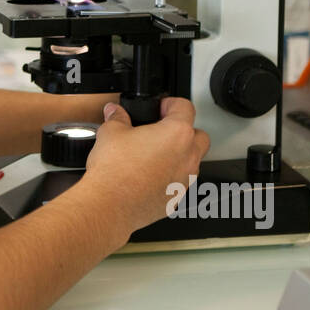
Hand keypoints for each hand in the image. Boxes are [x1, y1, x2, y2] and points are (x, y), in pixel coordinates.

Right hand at [82, 96, 210, 242]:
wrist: (110, 205)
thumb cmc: (115, 172)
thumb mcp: (111, 132)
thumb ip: (117, 118)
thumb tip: (115, 113)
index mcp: (177, 134)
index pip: (185, 108)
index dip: (170, 104)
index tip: (160, 108)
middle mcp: (187, 156)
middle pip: (199, 136)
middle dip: (184, 130)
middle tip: (163, 130)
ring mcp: (184, 180)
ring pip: (193, 161)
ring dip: (179, 155)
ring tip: (154, 154)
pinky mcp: (176, 198)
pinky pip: (180, 181)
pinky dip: (170, 176)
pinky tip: (149, 175)